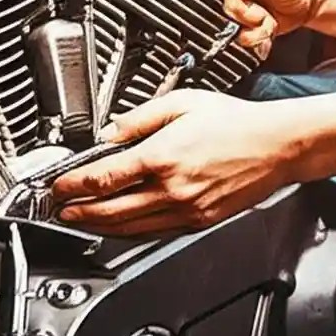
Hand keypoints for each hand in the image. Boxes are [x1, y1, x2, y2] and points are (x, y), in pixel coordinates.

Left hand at [50, 90, 303, 235]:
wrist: (276, 145)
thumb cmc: (237, 122)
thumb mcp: (182, 103)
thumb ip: (139, 118)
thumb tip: (110, 132)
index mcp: (162, 156)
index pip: (102, 178)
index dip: (72, 184)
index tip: (58, 185)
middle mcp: (172, 189)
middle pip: (109, 210)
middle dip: (77, 211)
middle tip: (59, 209)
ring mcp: (186, 210)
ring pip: (129, 227)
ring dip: (98, 226)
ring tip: (80, 221)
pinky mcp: (199, 221)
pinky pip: (154, 232)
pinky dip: (129, 231)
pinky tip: (118, 226)